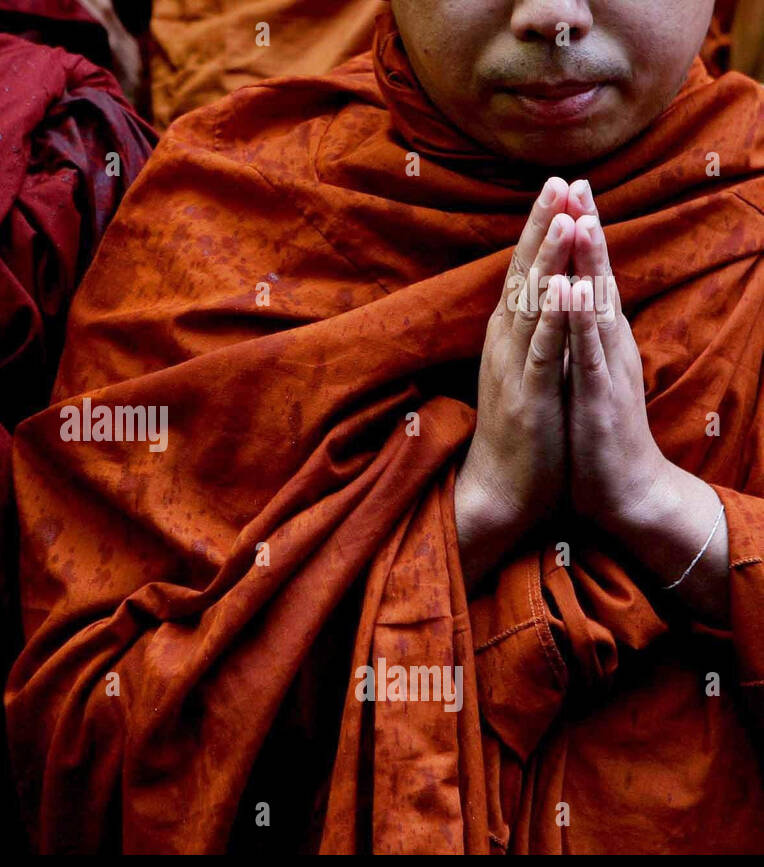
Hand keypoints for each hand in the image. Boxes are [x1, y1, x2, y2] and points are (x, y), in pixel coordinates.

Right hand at [455, 177, 573, 584]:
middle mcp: (504, 341)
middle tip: (555, 180)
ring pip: (531, 303)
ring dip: (547, 259)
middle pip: (523, 273)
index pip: (523, 270)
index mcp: (507, 334)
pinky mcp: (526, 393)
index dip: (538, 228)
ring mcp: (512, 366)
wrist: (499, 487)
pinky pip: (541, 348)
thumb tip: (545, 294)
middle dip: (541, 226)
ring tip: (565, 218)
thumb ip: (530, 330)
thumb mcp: (525, 368)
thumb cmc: (519, 430)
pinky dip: (553, 316)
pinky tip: (565, 288)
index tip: (555, 186)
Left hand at [560, 182, 664, 527]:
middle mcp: (609, 345)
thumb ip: (582, 339)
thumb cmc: (601, 433)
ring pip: (598, 307)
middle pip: (600, 277)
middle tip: (577, 183)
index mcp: (601, 339)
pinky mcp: (599, 398)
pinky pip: (588, 354)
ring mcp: (606, 369)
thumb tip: (572, 303)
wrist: (627, 491)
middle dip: (587, 231)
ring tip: (579, 220)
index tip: (566, 191)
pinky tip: (576, 292)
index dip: (580, 234)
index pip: (591, 276)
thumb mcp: (586, 375)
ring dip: (589, 265)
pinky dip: (582, 321)